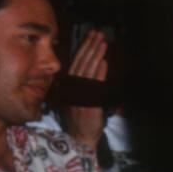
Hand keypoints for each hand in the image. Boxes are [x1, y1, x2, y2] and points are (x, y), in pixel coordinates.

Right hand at [65, 28, 107, 147]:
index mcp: (68, 84)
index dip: (84, 47)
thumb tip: (96, 63)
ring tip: (103, 43)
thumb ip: (83, 81)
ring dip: (96, 56)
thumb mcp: (77, 96)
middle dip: (90, 46)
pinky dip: (99, 74)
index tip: (91, 35)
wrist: (79, 138)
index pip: (76, 61)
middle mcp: (72, 88)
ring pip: (87, 71)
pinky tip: (103, 63)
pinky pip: (94, 87)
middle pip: (81, 63)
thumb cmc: (80, 117)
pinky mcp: (87, 105)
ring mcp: (79, 96)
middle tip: (98, 33)